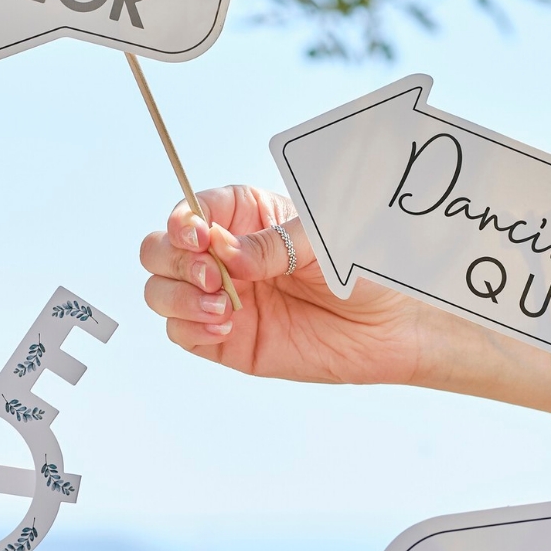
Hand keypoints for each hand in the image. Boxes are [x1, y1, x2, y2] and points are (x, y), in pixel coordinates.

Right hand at [138, 186, 438, 382]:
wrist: (391, 328)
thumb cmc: (363, 273)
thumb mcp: (320, 244)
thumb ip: (269, 246)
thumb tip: (225, 251)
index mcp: (246, 217)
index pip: (192, 210)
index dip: (182, 221)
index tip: (199, 236)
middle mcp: (224, 256)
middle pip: (159, 250)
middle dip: (175, 261)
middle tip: (212, 276)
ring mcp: (220, 297)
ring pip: (160, 291)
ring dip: (177, 297)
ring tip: (224, 307)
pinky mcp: (224, 339)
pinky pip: (180, 332)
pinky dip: (189, 327)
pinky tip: (224, 326)